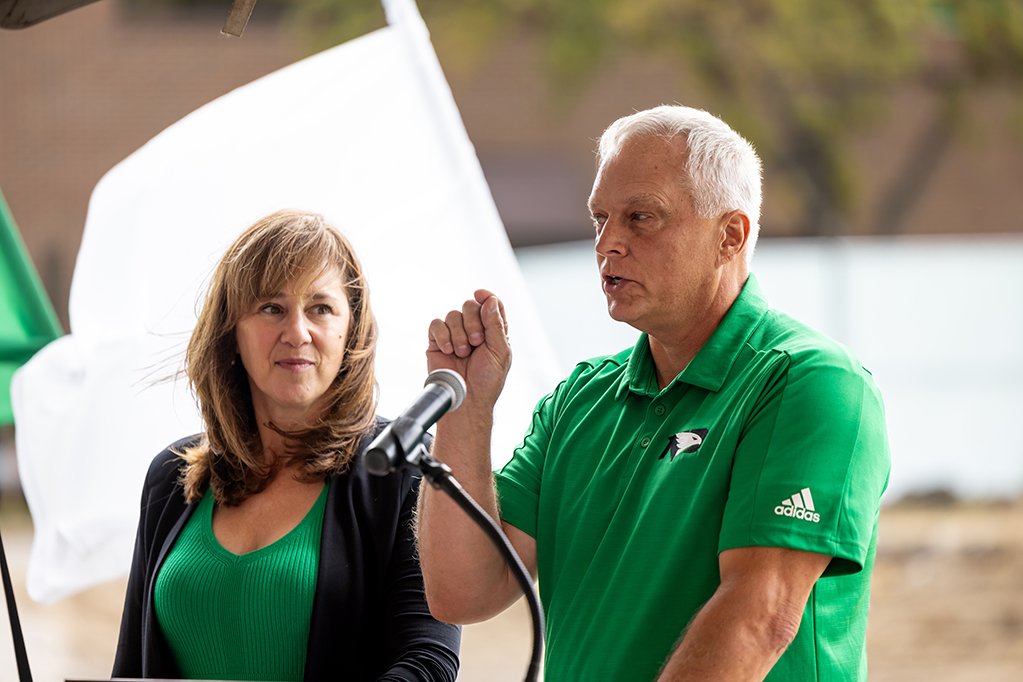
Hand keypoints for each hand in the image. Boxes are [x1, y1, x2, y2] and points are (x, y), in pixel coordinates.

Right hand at [427, 289, 511, 411]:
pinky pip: (436, 324)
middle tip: (476, 343)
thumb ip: (495, 325)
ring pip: (453, 314)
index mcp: (492, 331)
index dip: (486, 297)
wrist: (466, 399)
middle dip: (473, 322)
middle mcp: (473, 329)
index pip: (491, 304)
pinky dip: (443, 335)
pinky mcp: (437, 341)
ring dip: (459, 334)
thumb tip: (490, 300)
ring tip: (462, 353)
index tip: (480, 294)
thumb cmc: (487, 380)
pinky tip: (448, 350)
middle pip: (470, 305)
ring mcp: (454, 334)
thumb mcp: (499, 352)